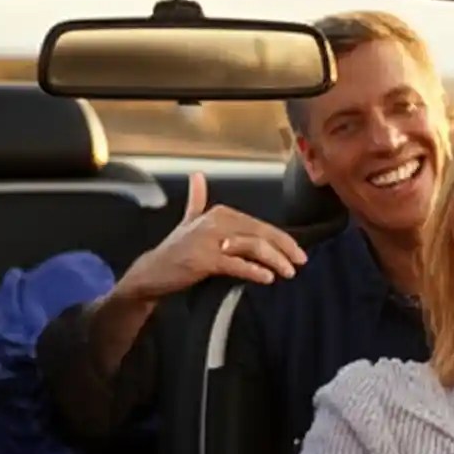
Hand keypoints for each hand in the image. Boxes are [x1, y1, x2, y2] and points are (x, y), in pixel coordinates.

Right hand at [116, 172, 307, 302]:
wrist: (152, 271)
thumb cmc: (176, 249)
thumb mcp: (188, 220)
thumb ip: (197, 200)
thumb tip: (197, 175)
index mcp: (219, 212)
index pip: (259, 225)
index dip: (282, 239)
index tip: (298, 253)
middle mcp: (216, 221)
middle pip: (260, 234)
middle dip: (284, 249)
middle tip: (301, 263)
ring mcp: (210, 240)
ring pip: (252, 247)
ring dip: (275, 260)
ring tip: (289, 273)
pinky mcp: (204, 260)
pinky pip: (236, 264)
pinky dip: (254, 270)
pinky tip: (267, 278)